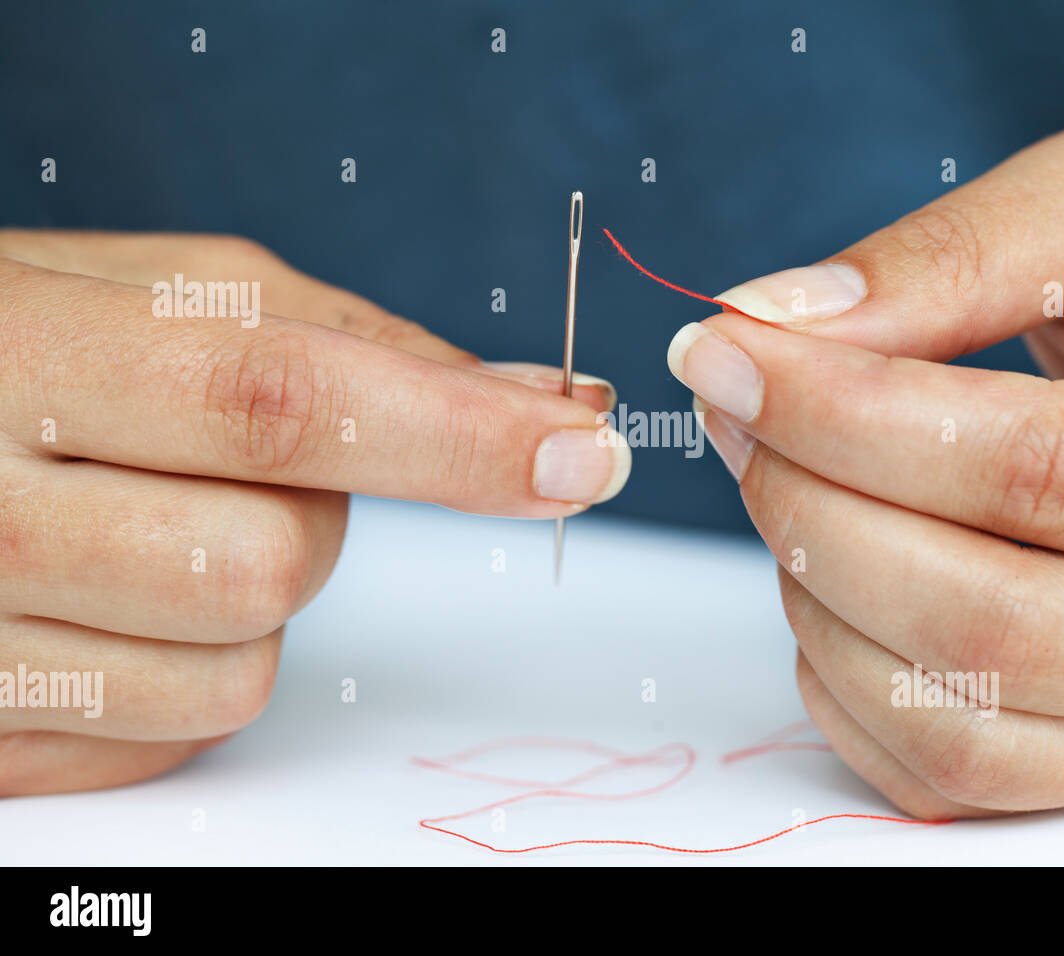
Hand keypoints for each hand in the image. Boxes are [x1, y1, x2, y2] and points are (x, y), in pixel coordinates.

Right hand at [0, 230, 629, 794]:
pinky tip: (115, 599)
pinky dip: (190, 668)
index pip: (281, 404)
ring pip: (238, 672)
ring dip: (249, 598)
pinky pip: (178, 739)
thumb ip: (358, 346)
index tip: (584, 451)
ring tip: (152, 524)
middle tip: (223, 463)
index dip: (454, 436)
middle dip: (310, 512)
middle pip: (277, 562)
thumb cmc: (21, 343)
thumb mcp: (162, 293)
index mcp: (28, 361)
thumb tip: (540, 405)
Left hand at [669, 123, 1063, 817]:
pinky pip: (935, 774)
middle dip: (811, 507)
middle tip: (737, 417)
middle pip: (981, 618)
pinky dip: (840, 681)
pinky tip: (836, 581)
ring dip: (818, 598)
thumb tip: (770, 322)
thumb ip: (951, 254)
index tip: (729, 357)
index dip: (844, 415)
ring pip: (949, 720)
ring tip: (792, 488)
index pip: (1032, 470)